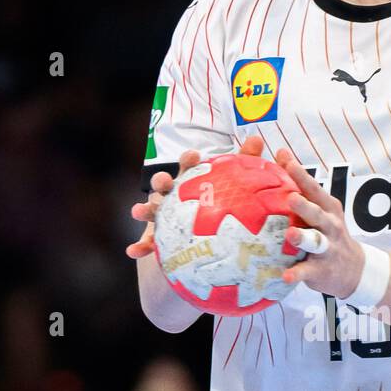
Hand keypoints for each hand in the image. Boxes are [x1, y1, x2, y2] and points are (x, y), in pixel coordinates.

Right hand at [126, 136, 265, 258]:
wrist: (203, 240)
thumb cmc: (219, 206)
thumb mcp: (233, 185)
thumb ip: (243, 163)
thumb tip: (257, 139)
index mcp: (189, 182)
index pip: (187, 166)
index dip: (188, 160)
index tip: (193, 155)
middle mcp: (172, 196)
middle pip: (163, 185)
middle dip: (160, 180)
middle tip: (163, 181)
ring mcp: (163, 216)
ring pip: (150, 210)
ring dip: (143, 209)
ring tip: (138, 212)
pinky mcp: (157, 237)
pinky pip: (146, 242)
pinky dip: (139, 246)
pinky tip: (133, 252)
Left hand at [275, 147, 364, 298]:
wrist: (355, 269)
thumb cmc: (329, 232)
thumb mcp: (320, 207)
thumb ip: (302, 184)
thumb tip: (281, 153)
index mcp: (327, 207)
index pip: (313, 188)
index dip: (300, 174)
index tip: (286, 160)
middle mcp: (329, 225)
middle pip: (317, 213)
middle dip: (305, 206)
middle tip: (290, 197)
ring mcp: (327, 248)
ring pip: (315, 241)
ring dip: (302, 238)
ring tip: (290, 235)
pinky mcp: (321, 269)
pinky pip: (307, 271)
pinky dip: (297, 274)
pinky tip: (286, 276)